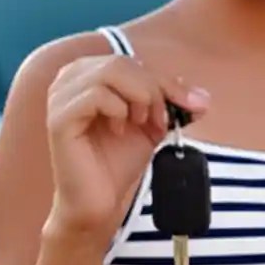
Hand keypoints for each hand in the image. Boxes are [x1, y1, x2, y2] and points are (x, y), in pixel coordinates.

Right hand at [44, 55, 209, 245]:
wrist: (98, 202)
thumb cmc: (118, 160)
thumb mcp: (152, 123)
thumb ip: (173, 104)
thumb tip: (205, 97)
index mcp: (88, 72)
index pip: (134, 62)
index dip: (166, 81)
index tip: (192, 106)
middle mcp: (69, 77)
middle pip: (123, 63)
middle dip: (153, 90)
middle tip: (161, 121)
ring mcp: (60, 96)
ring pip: (111, 71)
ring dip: (138, 97)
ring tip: (140, 123)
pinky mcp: (59, 119)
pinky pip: (96, 95)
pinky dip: (118, 110)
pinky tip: (119, 130)